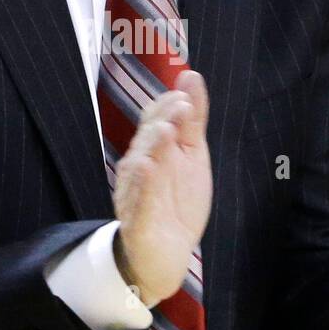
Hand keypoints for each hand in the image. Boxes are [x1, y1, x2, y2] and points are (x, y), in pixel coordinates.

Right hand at [113, 71, 211, 308]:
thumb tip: (190, 75)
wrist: (165, 253)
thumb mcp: (191, 155)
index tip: (186, 93)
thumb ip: (192, 118)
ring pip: (140, 167)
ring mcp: (136, 194)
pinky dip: (142, 187)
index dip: (168, 106)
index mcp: (152, 149)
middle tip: (181, 106)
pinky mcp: (137, 221)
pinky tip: (147, 170)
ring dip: (153, 148)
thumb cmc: (176, 198)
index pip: (155, 119)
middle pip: (148, 140)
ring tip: (165, 131)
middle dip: (164, 122)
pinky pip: (138, 203)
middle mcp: (139, 167)